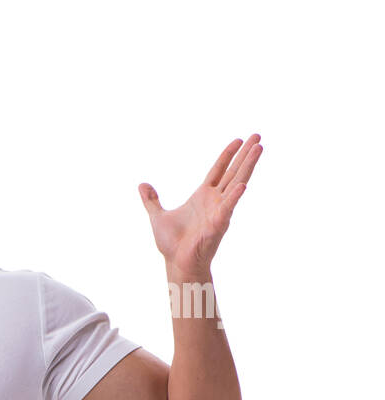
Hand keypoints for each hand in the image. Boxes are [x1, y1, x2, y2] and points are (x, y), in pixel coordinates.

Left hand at [139, 134, 261, 276]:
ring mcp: (219, 211)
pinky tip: (243, 185)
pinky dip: (234, 197)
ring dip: (248, 166)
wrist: (176, 263)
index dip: (228, 155)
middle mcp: (215, 200)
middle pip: (233, 171)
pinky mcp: (218, 224)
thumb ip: (151, 200)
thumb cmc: (172, 244)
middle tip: (258, 135)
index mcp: (203, 196)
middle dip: (245, 154)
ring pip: (237, 183)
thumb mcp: (157, 216)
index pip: (218, 169)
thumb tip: (142, 185)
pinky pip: (227, 208)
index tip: (239, 139)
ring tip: (259, 148)